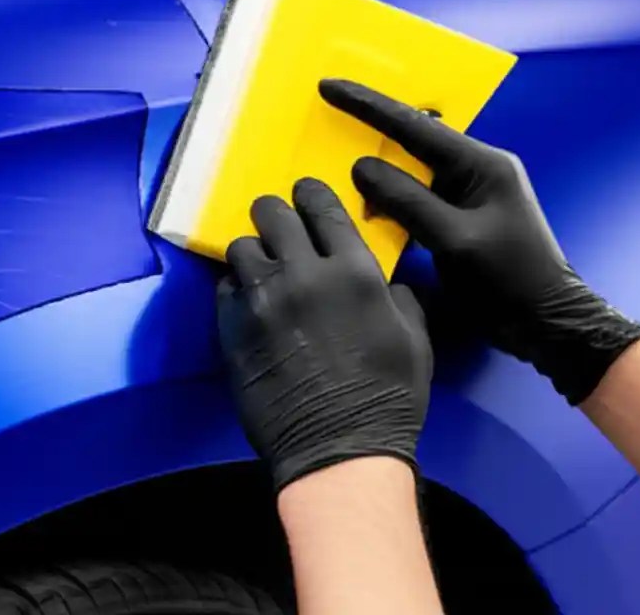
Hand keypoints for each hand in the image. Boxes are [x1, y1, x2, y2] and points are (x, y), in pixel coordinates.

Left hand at [217, 179, 431, 490]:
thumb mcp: (415, 339)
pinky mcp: (232, 328)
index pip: (323, 208)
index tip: (304, 191)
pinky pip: (225, 288)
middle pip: (273, 216)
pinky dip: (236, 288)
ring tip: (260, 265)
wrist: (338, 449)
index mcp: (354, 272)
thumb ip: (396, 297)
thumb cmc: (388, 398)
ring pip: (242, 247)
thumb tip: (383, 281)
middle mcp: (303, 275)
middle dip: (273, 214)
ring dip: (252, 252)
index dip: (311, 193)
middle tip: (274, 221)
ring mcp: (262, 300)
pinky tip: (248, 299)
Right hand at [321, 78, 639, 404]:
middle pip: (412, 140)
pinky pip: (413, 196)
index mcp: (481, 164)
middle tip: (325, 115)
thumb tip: (361, 168)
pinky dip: (386, 198)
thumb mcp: (453, 239)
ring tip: (333, 162)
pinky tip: (362, 206)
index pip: (415, 126)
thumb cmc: (507, 280)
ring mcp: (466, 194)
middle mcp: (474, 170)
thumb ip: (407, 200)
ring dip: (375, 169)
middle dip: (369, 128)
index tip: (328, 87)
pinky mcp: (457, 218)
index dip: (368, 105)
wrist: (545, 322)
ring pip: (410, 169)